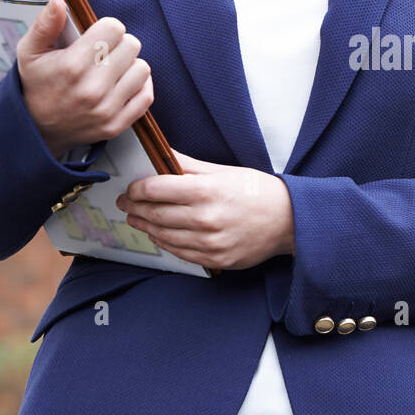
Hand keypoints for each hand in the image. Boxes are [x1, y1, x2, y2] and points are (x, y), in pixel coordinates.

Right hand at [17, 0, 152, 160]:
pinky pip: (147, 95)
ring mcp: (106, 109)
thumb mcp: (29, 52)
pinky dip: (139, 86)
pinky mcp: (117, 124)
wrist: (36, 129)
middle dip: (119, 44)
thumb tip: (59, 1)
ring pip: (142, 68)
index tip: (97, 36)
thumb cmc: (36, 84)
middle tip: (104, 52)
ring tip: (112, 68)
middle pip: (132, 45)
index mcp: (72, 66)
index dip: (107, 27)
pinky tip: (122, 83)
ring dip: (130, 65)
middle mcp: (92, 88)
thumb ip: (45, 24)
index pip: (114, 28)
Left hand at [115, 149, 294, 270]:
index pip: (155, 190)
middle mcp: (205, 219)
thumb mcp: (223, 170)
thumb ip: (188, 164)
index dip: (137, 189)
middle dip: (134, 208)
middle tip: (125, 203)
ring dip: (144, 226)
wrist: (289, 221)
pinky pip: (178, 252)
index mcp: (206, 191)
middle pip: (154, 214)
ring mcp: (209, 243)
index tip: (131, 188)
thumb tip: (160, 154)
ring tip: (136, 219)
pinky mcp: (214, 260)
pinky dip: (163, 242)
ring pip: (162, 236)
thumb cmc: (257, 191)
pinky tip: (158, 234)